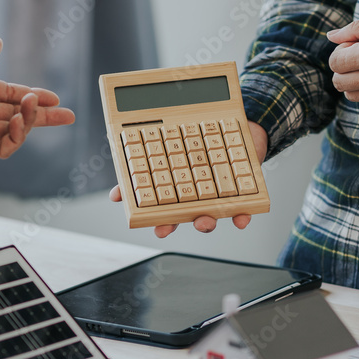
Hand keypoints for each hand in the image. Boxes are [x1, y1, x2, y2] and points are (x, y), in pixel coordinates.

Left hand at [0, 33, 74, 157]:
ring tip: (34, 105)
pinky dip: (16, 137)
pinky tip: (22, 119)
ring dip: (30, 121)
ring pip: (12, 132)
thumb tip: (0, 45)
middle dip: (44, 116)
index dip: (33, 97)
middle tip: (69, 115)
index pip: (11, 96)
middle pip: (17, 117)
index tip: (56, 98)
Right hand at [109, 121, 268, 237]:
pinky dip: (241, 215)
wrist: (232, 129)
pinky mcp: (240, 191)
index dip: (160, 224)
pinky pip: (242, 208)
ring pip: (211, 216)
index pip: (165, 215)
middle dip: (176, 226)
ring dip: (206, 223)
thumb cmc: (196, 146)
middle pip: (185, 218)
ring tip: (202, 220)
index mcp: (177, 196)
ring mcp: (217, 197)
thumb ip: (140, 172)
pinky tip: (240, 217)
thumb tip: (116, 195)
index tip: (157, 229)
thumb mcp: (163, 155)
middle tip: (167, 228)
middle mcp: (197, 200)